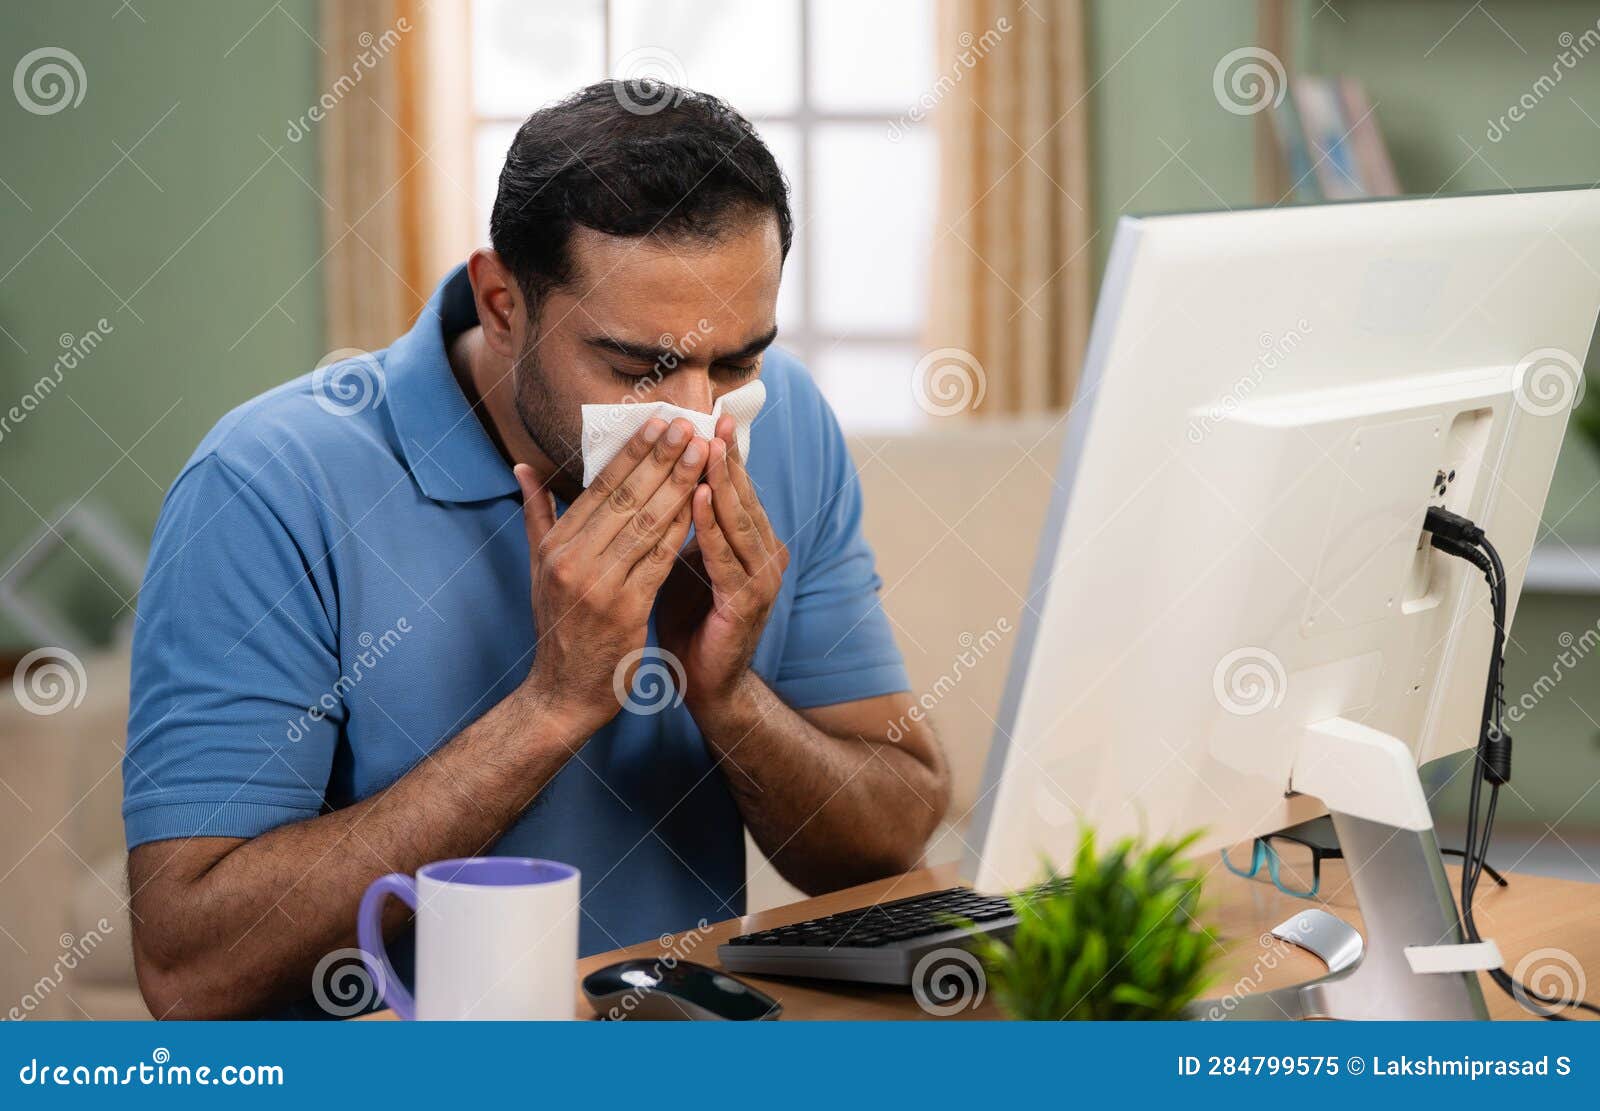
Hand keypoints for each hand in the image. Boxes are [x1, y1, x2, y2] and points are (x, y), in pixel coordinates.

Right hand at [515, 417, 705, 734]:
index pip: (600, 487)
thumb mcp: (539, 569)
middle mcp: (572, 561)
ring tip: (704, 453)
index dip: (633, 452)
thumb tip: (523, 468)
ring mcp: (598, 585)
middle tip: (690, 424)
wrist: (563, 694)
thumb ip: (538, 516)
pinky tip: (703, 503)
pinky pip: (660, 559)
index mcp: (555, 547)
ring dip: (680, 484)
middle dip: (661, 457)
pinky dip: (683, 529)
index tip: (659, 421)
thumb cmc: (559, 627)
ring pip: (647, 523)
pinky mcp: (625, 609)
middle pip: (625, 498)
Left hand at [657, 413, 787, 711]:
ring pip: (738, 519)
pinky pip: (727, 556)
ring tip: (707, 447)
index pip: (733, 487)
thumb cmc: (689, 619)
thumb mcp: (679, 558)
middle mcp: (764, 553)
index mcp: (748, 540)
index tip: (705, 414)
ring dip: (721, 482)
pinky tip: (697, 500)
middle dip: (726, 456)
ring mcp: (761, 578)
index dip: (720, 452)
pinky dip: (711, 527)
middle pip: (741, 495)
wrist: (703, 682)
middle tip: (714, 417)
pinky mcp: (748, 601)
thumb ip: (675, 521)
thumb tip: (649, 478)